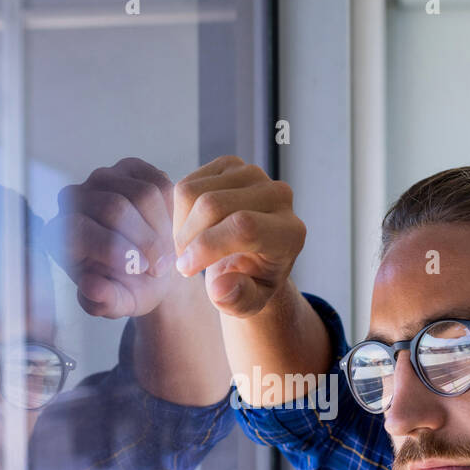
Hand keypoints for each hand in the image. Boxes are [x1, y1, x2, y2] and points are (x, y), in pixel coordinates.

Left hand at [44, 157, 181, 317]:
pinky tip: (169, 230)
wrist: (154, 267)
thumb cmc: (130, 287)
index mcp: (61, 234)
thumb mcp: (119, 303)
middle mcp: (74, 200)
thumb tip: (91, 287)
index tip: (141, 269)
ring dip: (162, 228)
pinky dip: (172, 210)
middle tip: (161, 267)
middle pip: (114, 208)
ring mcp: (101, 179)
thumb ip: (102, 301)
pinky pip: (159, 182)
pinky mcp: (129, 168)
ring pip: (142, 193)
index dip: (112, 249)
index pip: (78, 229)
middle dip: (146, 240)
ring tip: (166, 252)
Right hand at [171, 155, 305, 318]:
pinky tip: (192, 229)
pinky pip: (187, 184)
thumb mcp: (247, 304)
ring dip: (181, 227)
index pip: (244, 226)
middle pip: (212, 205)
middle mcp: (279, 196)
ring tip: (189, 249)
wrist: (251, 259)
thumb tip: (220, 288)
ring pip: (194, 193)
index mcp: (290, 232)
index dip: (207, 246)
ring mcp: (255, 174)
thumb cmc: (249, 283)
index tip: (186, 269)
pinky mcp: (231, 165)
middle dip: (187, 238)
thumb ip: (237, 301)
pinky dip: (179, 212)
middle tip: (184, 263)